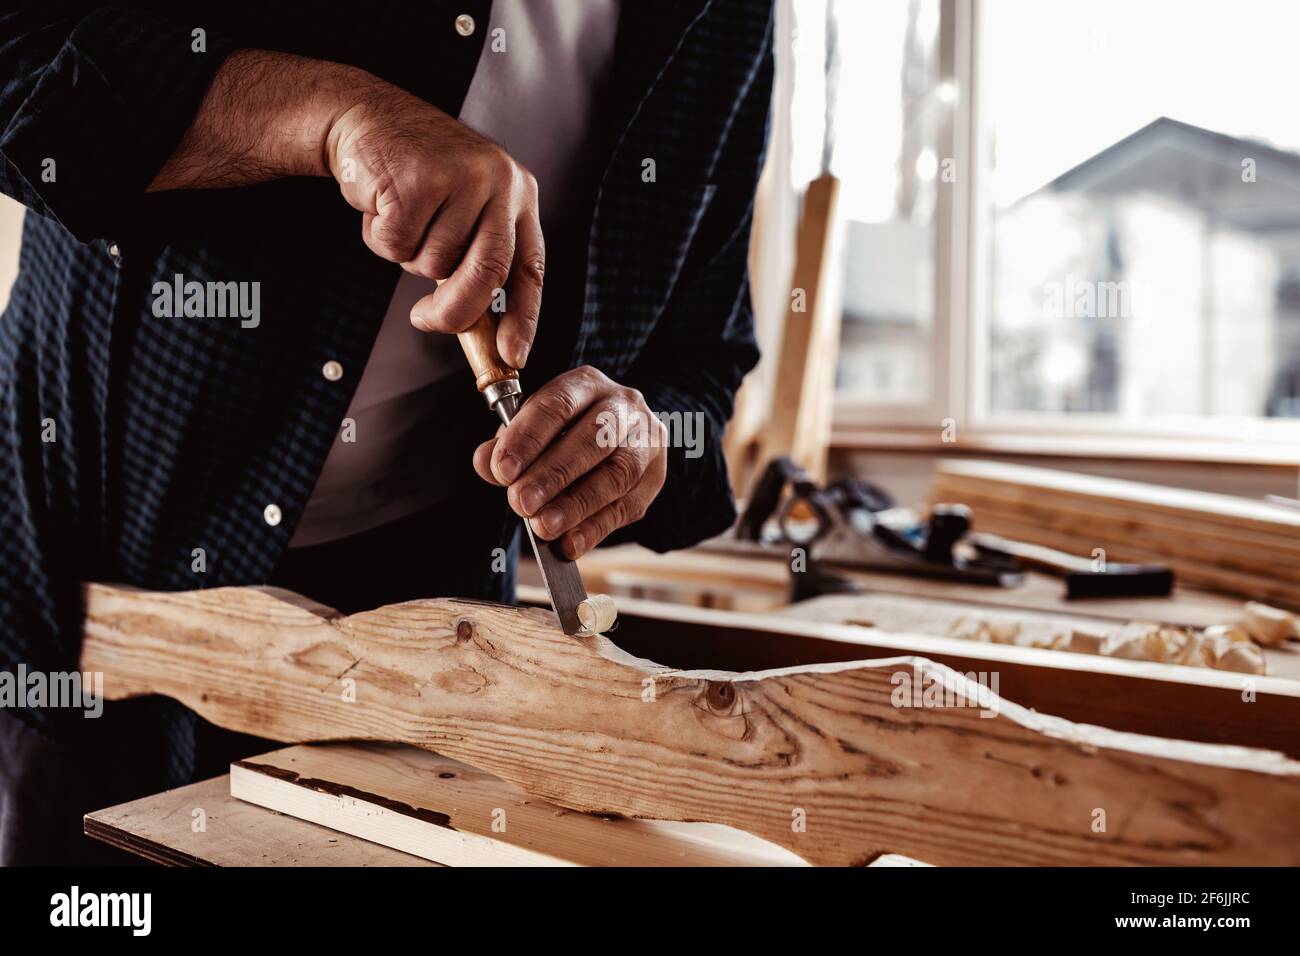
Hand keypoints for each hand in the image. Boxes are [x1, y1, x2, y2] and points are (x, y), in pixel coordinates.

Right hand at [149, 51, 541, 366]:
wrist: (367, 117)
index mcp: (518, 196)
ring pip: (433, 264)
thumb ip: (475, 259)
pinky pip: (397, 245)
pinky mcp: (417, 179)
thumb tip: (477, 330)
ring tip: (401, 217)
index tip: (514, 356)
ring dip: (407, 257)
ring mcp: (460, 178)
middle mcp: (498, 184)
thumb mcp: (462, 211)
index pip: (529, 269)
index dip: (524, 319)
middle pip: (487, 274)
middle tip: (426, 321)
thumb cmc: (416, 177)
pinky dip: (381, 239)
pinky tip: (381, 204)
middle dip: (455, 311)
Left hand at [473, 366, 667, 557]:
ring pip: (616, 475)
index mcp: (587, 384)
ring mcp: (645, 443)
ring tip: (544, 527)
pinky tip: (570, 544)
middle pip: (593, 439)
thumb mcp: (534, 426)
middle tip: (521, 503)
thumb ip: (507, 444)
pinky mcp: (654, 478)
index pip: (558, 404)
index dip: (529, 438)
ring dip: (577, 505)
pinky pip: (627, 507)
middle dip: (553, 474)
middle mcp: (624, 407)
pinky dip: (596, 529)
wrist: (619, 434)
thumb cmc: (566, 430)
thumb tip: (486, 463)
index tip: (503, 470)